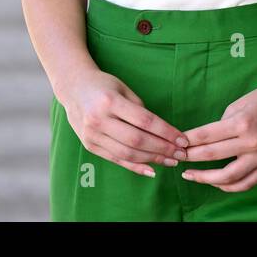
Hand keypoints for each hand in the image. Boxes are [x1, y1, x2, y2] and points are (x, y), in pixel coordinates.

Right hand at [56, 70, 188, 176]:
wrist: (74, 89)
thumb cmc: (104, 86)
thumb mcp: (123, 89)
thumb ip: (141, 110)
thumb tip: (163, 133)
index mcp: (110, 102)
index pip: (145, 121)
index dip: (166, 132)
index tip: (183, 139)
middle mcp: (99, 120)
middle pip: (137, 140)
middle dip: (163, 149)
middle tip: (181, 154)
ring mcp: (92, 135)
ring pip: (127, 153)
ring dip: (152, 160)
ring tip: (170, 161)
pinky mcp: (90, 146)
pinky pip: (116, 159)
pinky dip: (135, 166)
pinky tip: (151, 170)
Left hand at [177, 81, 256, 191]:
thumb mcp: (242, 102)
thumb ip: (224, 121)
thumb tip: (208, 137)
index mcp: (242, 122)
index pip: (207, 136)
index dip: (188, 141)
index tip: (177, 143)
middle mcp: (251, 142)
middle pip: (212, 156)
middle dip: (191, 158)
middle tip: (177, 158)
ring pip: (228, 177)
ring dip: (206, 179)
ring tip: (192, 176)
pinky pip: (246, 183)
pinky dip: (229, 186)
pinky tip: (217, 183)